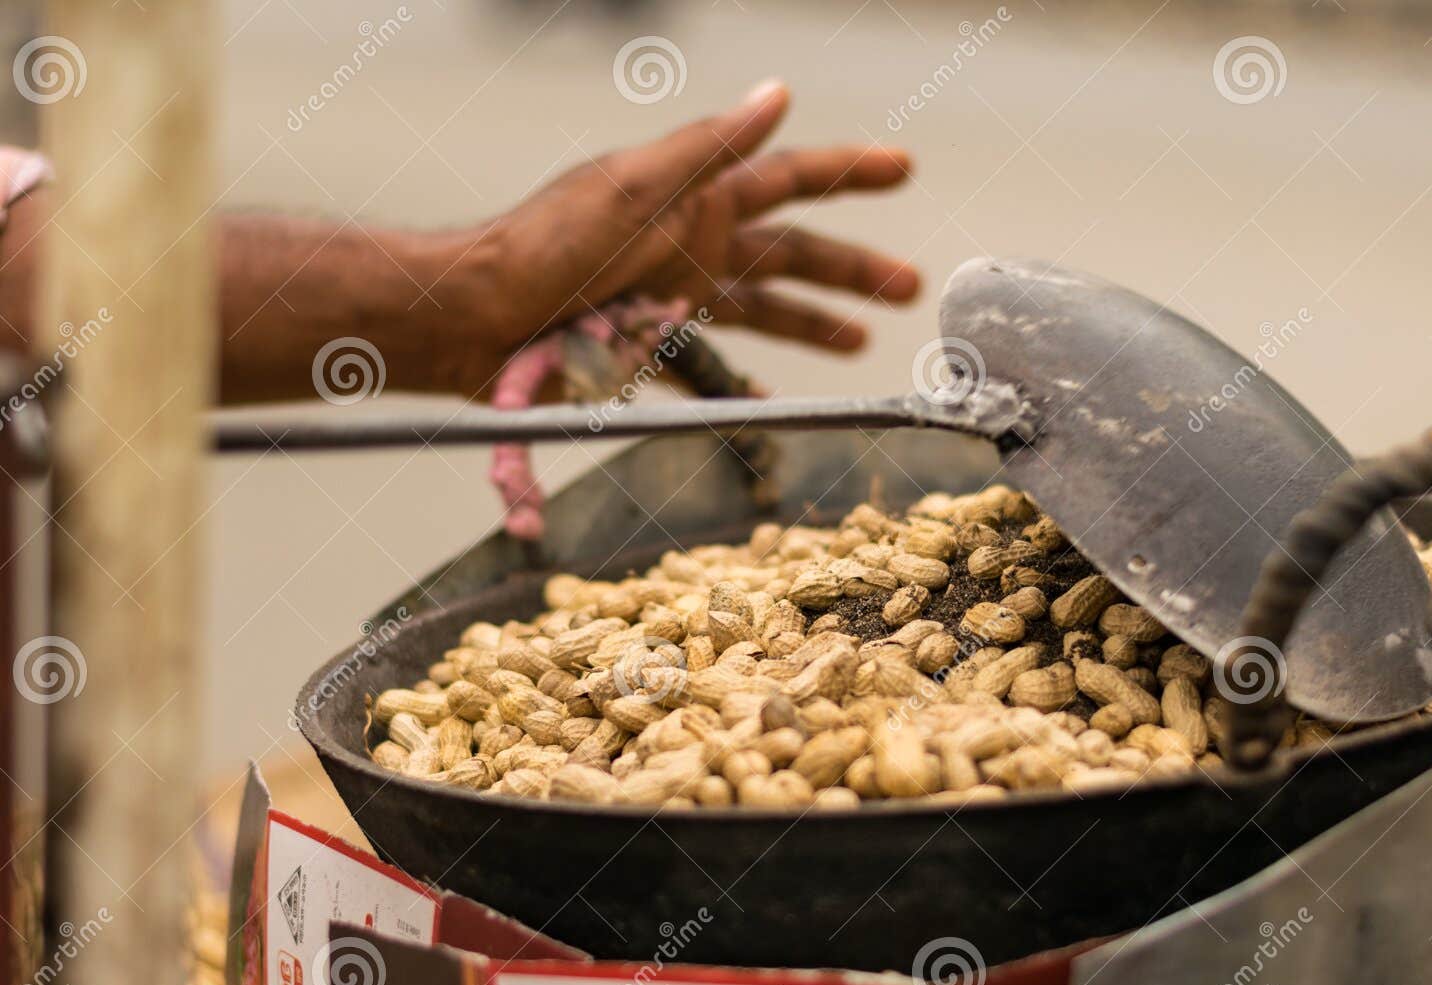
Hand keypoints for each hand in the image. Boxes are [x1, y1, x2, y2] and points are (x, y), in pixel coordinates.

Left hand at [469, 81, 918, 368]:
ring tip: (861, 341)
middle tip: (909, 286)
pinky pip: (706, 368)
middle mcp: (691, 245)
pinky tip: (763, 397)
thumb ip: (706, 148)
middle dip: (851, 268)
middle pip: (791, 253)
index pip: (789, 178)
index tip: (903, 167)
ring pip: (760, 311)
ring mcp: (671, 299)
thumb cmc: (543, 246)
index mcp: (694, 201)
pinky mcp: (644, 349)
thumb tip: (776, 93)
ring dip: (813, 323)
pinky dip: (738, 382)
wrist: (474, 319)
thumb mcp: (631, 186)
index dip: (848, 171)